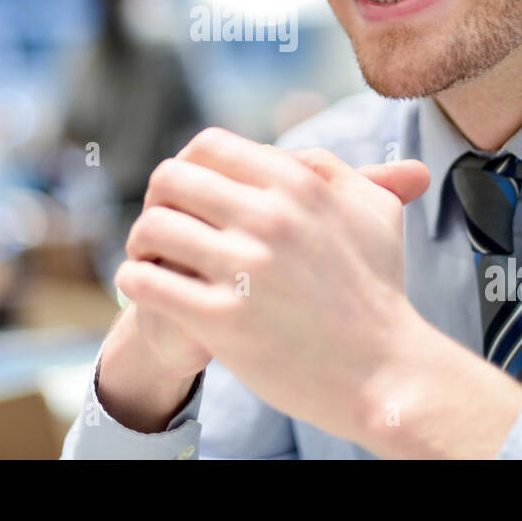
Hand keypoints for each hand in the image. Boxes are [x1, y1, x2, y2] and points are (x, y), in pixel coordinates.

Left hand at [115, 127, 430, 445]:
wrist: (386, 374)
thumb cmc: (379, 292)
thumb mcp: (373, 212)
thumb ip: (332, 170)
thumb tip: (289, 153)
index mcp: (297, 184)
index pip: (208, 146)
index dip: (187, 166)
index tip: (187, 195)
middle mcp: (269, 218)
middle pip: (169, 180)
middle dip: (157, 201)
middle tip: (162, 229)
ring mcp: (244, 269)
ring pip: (150, 229)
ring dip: (141, 243)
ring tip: (150, 260)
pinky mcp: (222, 321)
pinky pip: (146, 282)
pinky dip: (135, 281)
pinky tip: (148, 289)